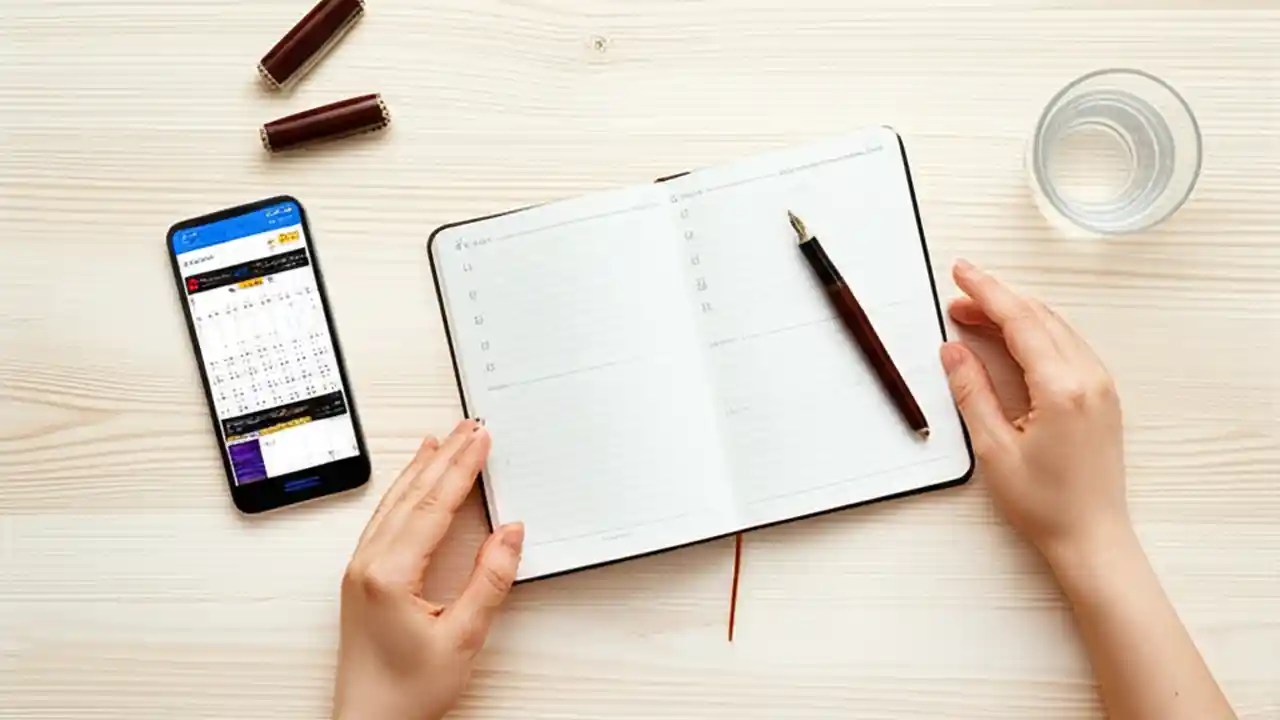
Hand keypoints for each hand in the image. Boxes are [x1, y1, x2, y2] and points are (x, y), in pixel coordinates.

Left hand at [333, 419, 523, 719]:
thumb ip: (489, 581)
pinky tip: (413, 483)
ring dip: (422, 469)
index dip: (462, 468)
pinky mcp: (362, 578)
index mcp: (389, 572)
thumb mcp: (462, 637)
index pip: (433, 505)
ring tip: (442, 441)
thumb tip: (509, 534)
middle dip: (445, 457)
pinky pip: (385, 519)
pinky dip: (404, 493)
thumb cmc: (406, 692)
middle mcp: (368, 563)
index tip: (481, 439)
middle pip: (412, 495)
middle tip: (470, 427)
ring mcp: (361, 568)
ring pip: (395, 503)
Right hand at [940, 260, 1127, 569]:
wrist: (1091, 538)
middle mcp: (1088, 379)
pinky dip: (1036, 332)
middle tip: (958, 295)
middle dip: (997, 299)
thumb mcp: (993, 449)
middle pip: (1039, 317)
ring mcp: (1100, 386)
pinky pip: (1068, 346)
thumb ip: (971, 392)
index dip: (987, 291)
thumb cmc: (1046, 504)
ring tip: (976, 314)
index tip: (961, 273)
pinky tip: (1012, 338)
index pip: (1020, 321)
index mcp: (1061, 388)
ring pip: (1055, 328)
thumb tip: (954, 351)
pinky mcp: (1101, 397)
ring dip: (1016, 314)